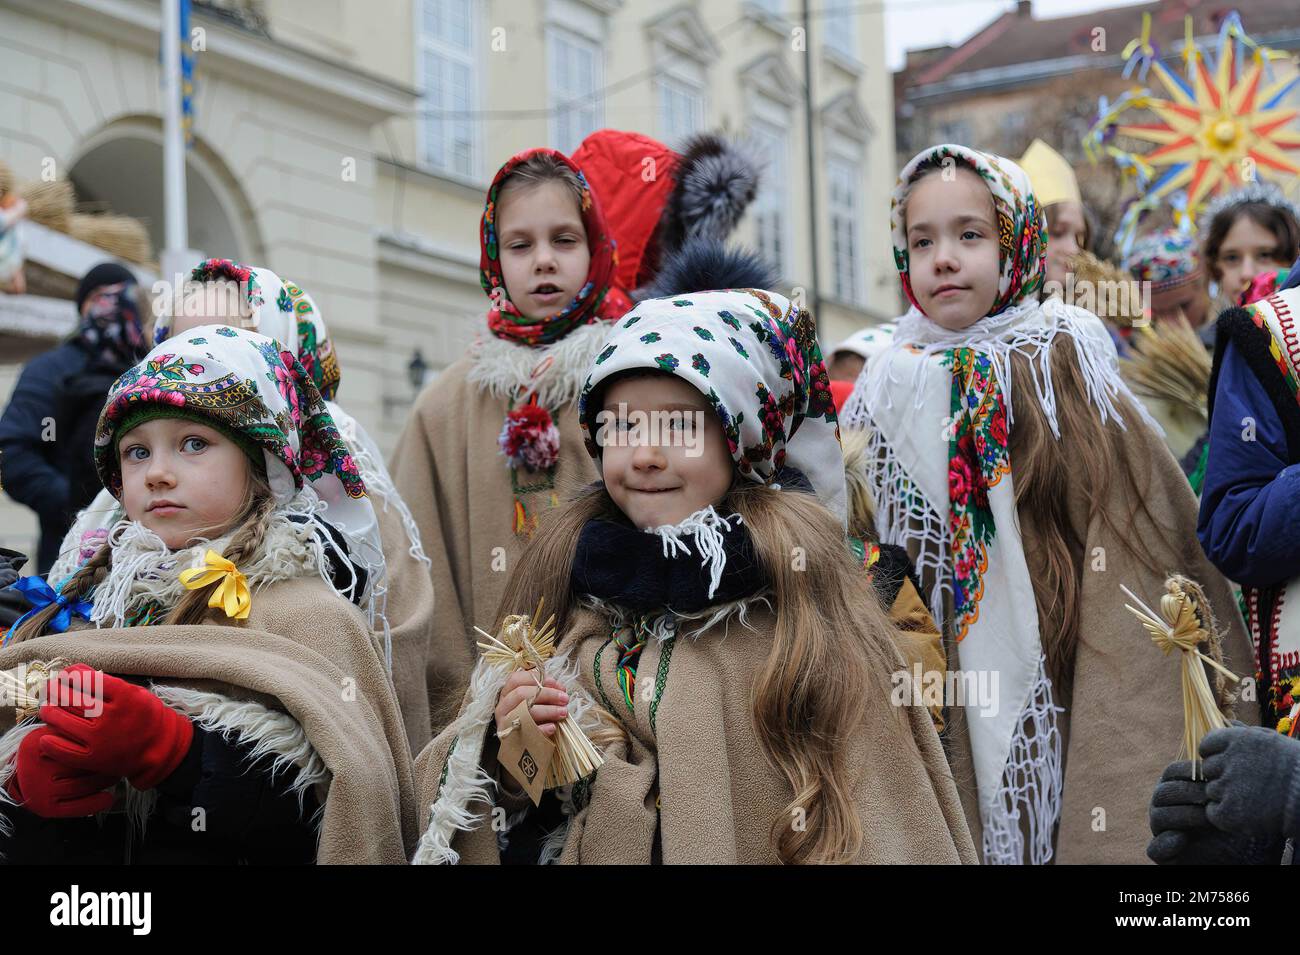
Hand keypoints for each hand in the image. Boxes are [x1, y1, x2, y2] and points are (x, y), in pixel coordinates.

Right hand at [6, 726, 115, 817]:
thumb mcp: (52, 732)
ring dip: (105, 780)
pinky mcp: (46, 808)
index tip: (118, 739)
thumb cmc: (46, 748)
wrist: (18, 777)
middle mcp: (38, 769)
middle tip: (122, 759)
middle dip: (106, 762)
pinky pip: (76, 807)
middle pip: (82, 764)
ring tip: (117, 775)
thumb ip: (72, 725)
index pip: (78, 741)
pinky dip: (96, 803)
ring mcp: (41, 790)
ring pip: (83, 785)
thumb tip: (105, 714)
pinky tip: (109, 799)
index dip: (101, 739)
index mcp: (38, 745)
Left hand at [39, 664, 193, 790]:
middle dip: (57, 690)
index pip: (90, 679)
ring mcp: (101, 738)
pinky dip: (52, 744)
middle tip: (50, 687)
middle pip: (73, 699)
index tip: (67, 673)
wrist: (160, 749)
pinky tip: (46, 737)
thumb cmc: (148, 719)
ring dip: (50, 713)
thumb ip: (112, 686)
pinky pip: (66, 751)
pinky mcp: (94, 758)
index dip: (74, 674)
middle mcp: (111, 716)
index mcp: (125, 697)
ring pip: (65, 722)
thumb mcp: (138, 694)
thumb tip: (81, 675)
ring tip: (46, 708)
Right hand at [495, 669, 567, 738]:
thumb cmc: (529, 717)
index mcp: (506, 693)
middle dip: (547, 694)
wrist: (520, 747)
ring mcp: (505, 723)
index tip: (556, 684)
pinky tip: (552, 727)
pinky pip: (527, 733)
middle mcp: (503, 707)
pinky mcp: (511, 740)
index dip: (537, 679)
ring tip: (563, 712)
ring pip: (525, 712)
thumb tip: (560, 688)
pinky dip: (541, 729)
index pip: (516, 679)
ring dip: (548, 710)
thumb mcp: (533, 701)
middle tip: (564, 698)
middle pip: (521, 694)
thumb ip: (543, 691)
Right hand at [1147, 759, 1281, 863]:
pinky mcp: (1165, 855)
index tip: (1211, 774)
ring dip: (1182, 815)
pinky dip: (1165, 843)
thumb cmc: (1245, 825)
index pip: (1172, 772)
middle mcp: (1165, 808)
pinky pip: (1155, 849)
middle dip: (1188, 793)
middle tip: (1213, 798)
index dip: (1188, 771)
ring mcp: (1163, 831)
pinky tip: (1181, 838)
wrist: (1248, 858)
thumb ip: (1228, 776)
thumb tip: (1224, 741)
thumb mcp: (1240, 800)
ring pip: (1158, 817)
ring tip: (1207, 818)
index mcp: (1177, 789)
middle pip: (1163, 792)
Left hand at [1200, 725, 1299, 838]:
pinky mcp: (1229, 812)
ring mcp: (1227, 787)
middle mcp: (1228, 760)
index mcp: (1236, 739)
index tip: (1228, 764)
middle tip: (1245, 784)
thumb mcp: (1271, 741)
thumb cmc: (1295, 768)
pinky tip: (1245, 813)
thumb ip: (1244, 733)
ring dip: (1225, 795)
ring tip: (1251, 798)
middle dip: (1222, 775)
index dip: (1215, 755)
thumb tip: (1227, 722)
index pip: (1206, 745)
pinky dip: (1225, 814)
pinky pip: (1213, 812)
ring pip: (1211, 790)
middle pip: (1208, 768)